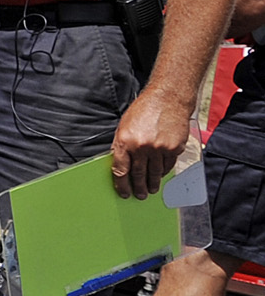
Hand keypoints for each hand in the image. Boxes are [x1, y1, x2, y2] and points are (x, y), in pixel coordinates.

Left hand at [109, 84, 192, 199]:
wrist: (168, 99)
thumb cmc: (143, 111)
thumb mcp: (124, 127)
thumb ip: (121, 146)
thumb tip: (120, 165)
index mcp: (125, 141)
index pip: (121, 170)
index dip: (122, 184)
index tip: (123, 192)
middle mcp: (142, 147)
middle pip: (139, 174)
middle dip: (138, 188)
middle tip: (139, 195)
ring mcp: (160, 149)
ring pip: (155, 173)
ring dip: (152, 183)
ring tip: (150, 190)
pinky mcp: (175, 148)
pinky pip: (168, 166)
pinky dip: (163, 172)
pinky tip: (160, 175)